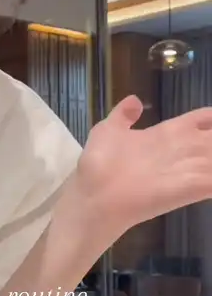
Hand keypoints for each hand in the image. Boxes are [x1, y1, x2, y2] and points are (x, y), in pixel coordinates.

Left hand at [72, 95, 211, 238]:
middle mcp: (182, 150)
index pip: (200, 120)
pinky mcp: (192, 188)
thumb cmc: (100, 162)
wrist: (95, 195)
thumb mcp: (109, 131)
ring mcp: (188, 170)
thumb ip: (123, 115)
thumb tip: (135, 99)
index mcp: (168, 134)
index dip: (211, 117)